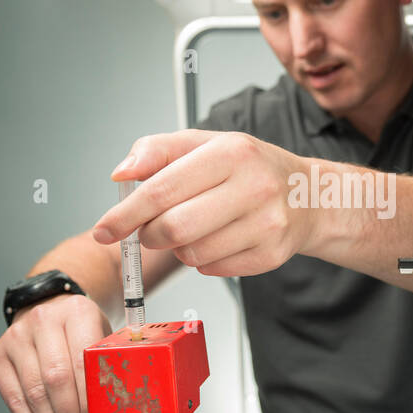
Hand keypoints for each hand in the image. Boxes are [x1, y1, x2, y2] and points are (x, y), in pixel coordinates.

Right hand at [0, 293, 110, 412]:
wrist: (49, 307)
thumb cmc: (80, 328)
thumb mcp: (102, 338)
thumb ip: (108, 369)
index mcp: (76, 314)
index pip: (82, 364)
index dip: (89, 403)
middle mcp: (42, 322)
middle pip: (55, 382)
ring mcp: (15, 339)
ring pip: (33, 395)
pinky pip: (13, 401)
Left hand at [92, 129, 316, 276]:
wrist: (307, 195)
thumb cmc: (249, 167)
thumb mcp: (205, 143)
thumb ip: (158, 150)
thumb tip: (122, 174)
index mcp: (231, 152)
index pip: (162, 189)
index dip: (126, 214)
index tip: (105, 229)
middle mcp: (254, 187)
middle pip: (174, 229)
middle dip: (149, 235)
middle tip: (151, 229)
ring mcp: (267, 225)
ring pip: (192, 254)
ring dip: (178, 247)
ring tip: (194, 228)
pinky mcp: (271, 255)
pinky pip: (214, 269)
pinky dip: (204, 259)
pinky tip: (218, 239)